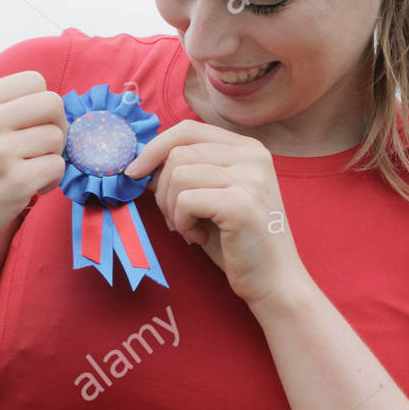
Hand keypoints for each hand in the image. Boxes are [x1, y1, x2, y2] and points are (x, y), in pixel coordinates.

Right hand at [0, 70, 67, 265]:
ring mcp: (0, 152)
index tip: (31, 125)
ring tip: (29, 171)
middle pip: (53, 103)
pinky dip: (51, 180)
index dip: (41, 104)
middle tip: (41, 147)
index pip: (33, 80)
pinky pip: (57, 167)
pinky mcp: (16, 182)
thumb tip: (55, 105)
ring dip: (52, 156)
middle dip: (57, 126)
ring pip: (58, 137)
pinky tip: (31, 187)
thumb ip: (3, 109)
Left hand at [123, 119, 310, 308]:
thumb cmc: (236, 241)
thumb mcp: (209, 197)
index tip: (135, 172)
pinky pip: (185, 201)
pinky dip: (182, 223)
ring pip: (177, 175)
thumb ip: (185, 174)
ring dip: (171, 209)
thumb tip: (141, 163)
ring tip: (190, 229)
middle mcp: (253, 155)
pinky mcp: (240, 204)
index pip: (188, 129)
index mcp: (247, 148)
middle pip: (177, 152)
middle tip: (176, 219)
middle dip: (162, 189)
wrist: (274, 280)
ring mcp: (250, 177)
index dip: (154, 148)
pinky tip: (199, 238)